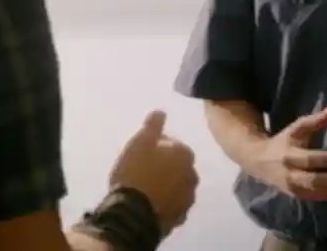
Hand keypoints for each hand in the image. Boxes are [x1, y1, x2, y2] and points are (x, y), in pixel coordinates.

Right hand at [109, 110, 198, 234]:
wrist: (134, 214)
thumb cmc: (135, 173)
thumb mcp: (139, 143)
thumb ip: (153, 126)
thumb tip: (161, 111)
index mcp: (185, 153)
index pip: (172, 145)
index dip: (156, 147)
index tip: (142, 153)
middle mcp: (192, 174)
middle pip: (178, 165)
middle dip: (165, 166)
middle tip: (144, 171)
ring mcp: (189, 197)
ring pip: (178, 186)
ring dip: (168, 185)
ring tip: (147, 189)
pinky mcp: (181, 216)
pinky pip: (174, 204)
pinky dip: (167, 202)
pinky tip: (152, 204)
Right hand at [254, 103, 326, 201]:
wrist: (259, 162)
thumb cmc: (283, 141)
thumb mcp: (296, 128)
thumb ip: (316, 120)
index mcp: (289, 155)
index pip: (308, 160)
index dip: (325, 160)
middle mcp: (290, 174)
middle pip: (314, 180)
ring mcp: (294, 188)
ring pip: (318, 192)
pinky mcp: (299, 196)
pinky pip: (318, 198)